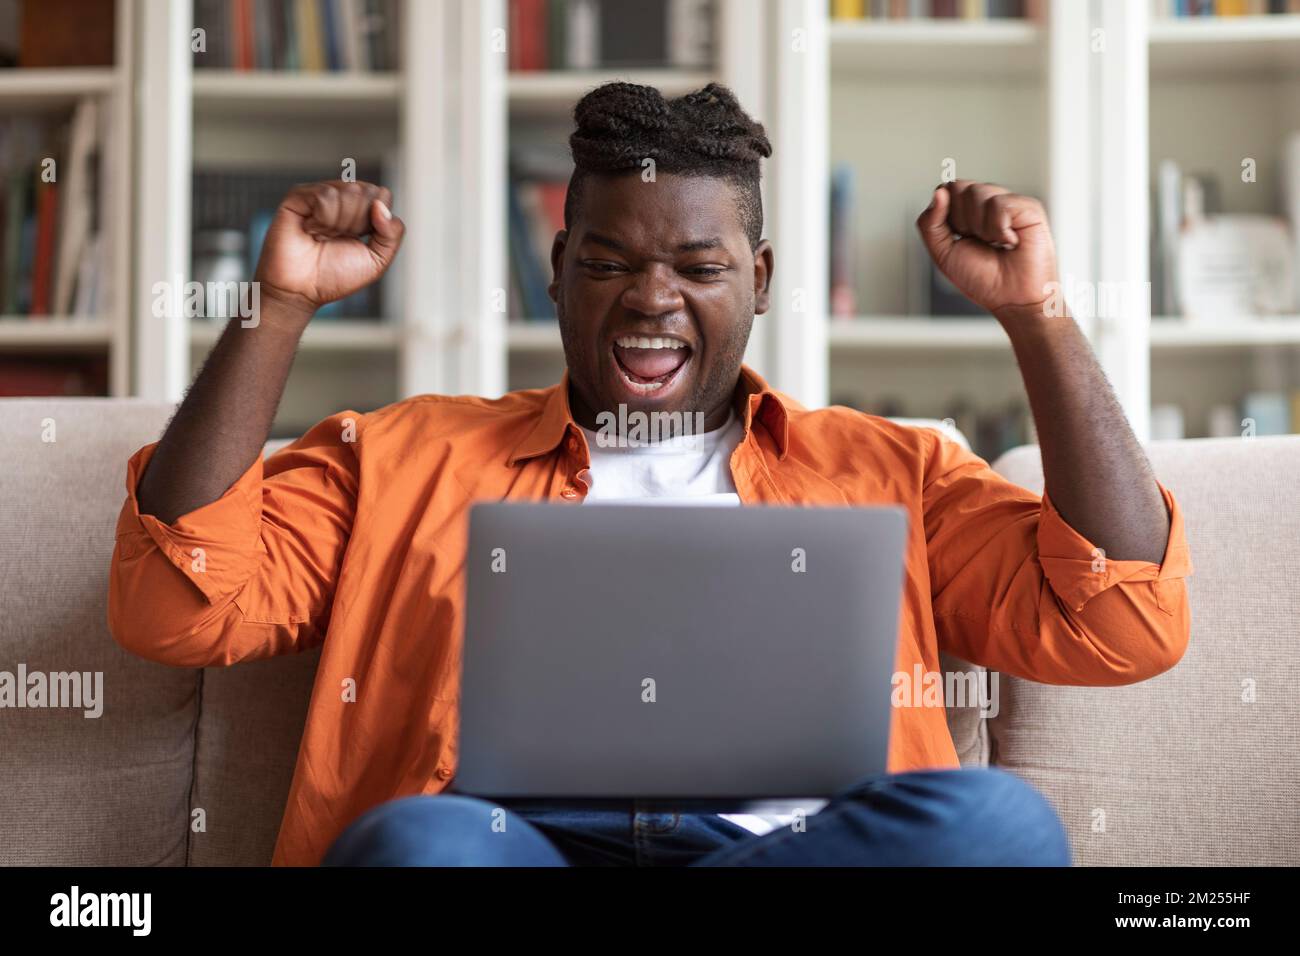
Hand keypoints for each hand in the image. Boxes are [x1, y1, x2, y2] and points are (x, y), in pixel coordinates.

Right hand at [253, 180, 404, 320]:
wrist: (302, 290)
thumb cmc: (335, 277)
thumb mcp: (378, 261)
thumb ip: (393, 234)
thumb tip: (380, 205)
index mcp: (361, 211)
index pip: (382, 194)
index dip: (376, 221)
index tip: (359, 239)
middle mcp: (341, 199)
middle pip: (367, 191)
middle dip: (358, 222)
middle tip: (338, 239)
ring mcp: (319, 195)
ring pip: (348, 191)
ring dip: (340, 223)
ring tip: (322, 236)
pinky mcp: (299, 196)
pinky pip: (325, 195)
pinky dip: (323, 219)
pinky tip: (311, 230)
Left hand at [915, 180, 1058, 320]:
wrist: (1011, 300)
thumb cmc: (983, 280)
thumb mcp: (943, 253)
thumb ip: (930, 223)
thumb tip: (939, 192)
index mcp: (968, 211)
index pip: (947, 190)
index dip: (946, 214)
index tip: (960, 237)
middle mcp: (989, 203)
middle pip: (959, 187)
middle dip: (962, 221)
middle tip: (979, 242)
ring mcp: (1009, 203)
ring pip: (978, 192)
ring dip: (980, 228)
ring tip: (995, 243)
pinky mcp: (1029, 207)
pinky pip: (999, 204)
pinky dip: (999, 229)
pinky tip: (1010, 241)